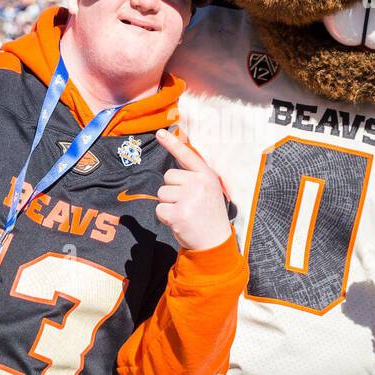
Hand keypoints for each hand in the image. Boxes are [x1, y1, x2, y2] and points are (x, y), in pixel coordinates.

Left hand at [153, 128, 232, 250]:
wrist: (215, 242)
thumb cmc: (208, 215)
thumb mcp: (209, 190)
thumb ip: (195, 177)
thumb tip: (176, 165)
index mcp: (207, 176)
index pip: (187, 155)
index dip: (172, 143)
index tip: (160, 132)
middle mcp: (199, 184)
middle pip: (168, 177)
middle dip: (172, 190)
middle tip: (187, 204)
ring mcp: (189, 198)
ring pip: (162, 193)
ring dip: (168, 204)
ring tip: (184, 213)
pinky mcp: (178, 213)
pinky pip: (159, 209)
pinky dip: (165, 217)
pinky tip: (179, 221)